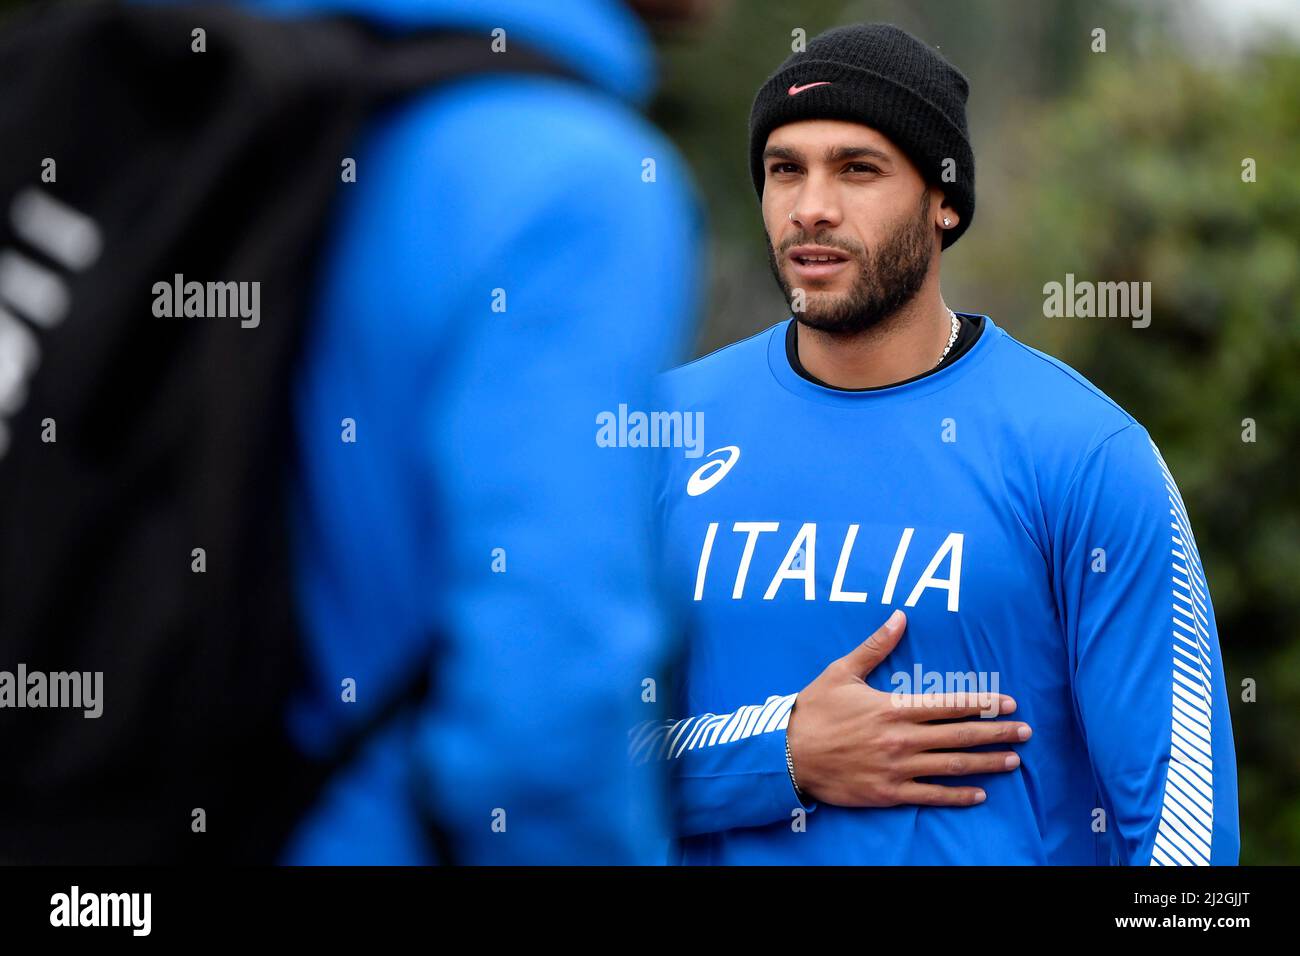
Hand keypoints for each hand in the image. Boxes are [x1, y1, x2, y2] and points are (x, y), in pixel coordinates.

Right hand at [786, 609, 1030, 806]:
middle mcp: (901, 738)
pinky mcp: (888, 792)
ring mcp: (897, 768)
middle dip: (997, 733)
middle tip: (1025, 732)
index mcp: (893, 707)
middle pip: (960, 736)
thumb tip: (899, 617)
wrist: (788, 753)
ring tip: (1013, 761)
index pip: (950, 705)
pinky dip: (958, 796)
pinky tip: (980, 795)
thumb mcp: (841, 671)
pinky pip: (931, 796)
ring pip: (952, 766)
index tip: (1009, 704)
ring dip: (986, 763)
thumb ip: (875, 646)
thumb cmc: (814, 710)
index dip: (983, 704)